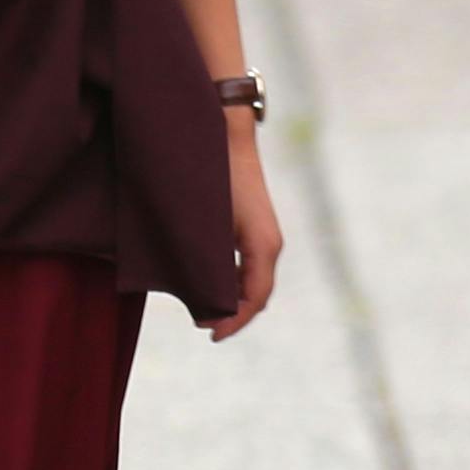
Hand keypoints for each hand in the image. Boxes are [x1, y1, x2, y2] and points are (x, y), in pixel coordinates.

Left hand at [205, 136, 286, 340]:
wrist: (224, 134)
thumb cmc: (210, 176)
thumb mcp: (205, 227)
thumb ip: (205, 266)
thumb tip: (200, 305)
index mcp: (263, 246)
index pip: (255, 298)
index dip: (234, 321)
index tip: (211, 335)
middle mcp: (269, 243)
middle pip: (256, 294)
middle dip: (233, 314)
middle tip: (204, 327)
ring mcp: (264, 235)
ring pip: (253, 280)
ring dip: (233, 299)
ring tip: (206, 312)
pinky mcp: (254, 227)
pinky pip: (248, 265)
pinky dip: (233, 282)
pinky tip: (212, 286)